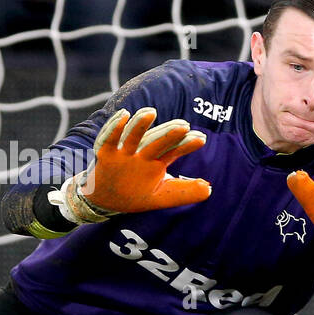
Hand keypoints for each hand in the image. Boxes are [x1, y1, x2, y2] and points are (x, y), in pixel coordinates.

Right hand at [56, 107, 209, 222]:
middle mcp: (141, 153)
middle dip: (168, 134)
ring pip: (133, 136)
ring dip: (141, 124)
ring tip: (151, 112)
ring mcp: (123, 152)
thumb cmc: (134, 195)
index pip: (173, 150)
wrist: (104, 202)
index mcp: (156, 160)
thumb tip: (209, 189)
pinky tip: (124, 115)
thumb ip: (183, 192)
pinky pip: (109, 139)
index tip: (201, 139)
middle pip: (156, 141)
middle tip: (184, 126)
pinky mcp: (105, 154)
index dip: (186, 144)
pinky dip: (114, 127)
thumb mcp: (160, 196)